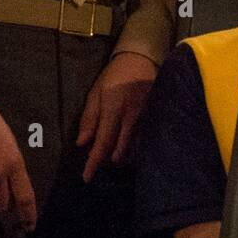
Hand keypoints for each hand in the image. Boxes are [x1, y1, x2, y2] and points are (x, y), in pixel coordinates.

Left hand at [76, 52, 157, 182]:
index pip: (102, 143)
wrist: (142, 60)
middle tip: (99, 159)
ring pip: (133, 149)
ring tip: (112, 153)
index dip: (94, 162)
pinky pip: (144, 142)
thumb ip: (89, 118)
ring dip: (121, 156)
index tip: (87, 178)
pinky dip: (134, 149)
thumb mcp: (96, 93)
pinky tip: (129, 148)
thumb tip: (81, 143)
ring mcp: (146, 119)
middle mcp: (131, 117)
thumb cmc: (114, 76)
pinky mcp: (156, 119)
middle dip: (107, 160)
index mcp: (113, 109)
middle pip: (119, 151)